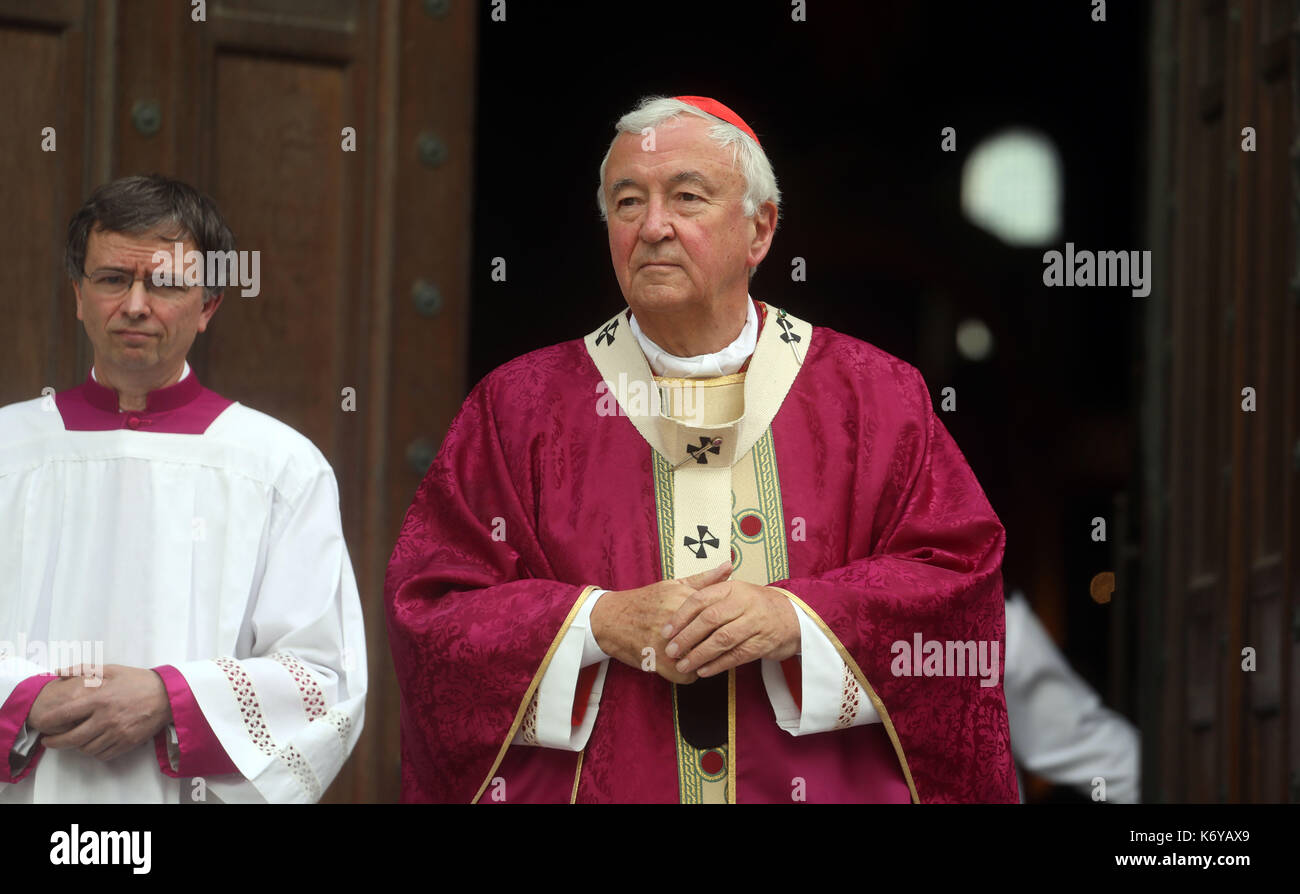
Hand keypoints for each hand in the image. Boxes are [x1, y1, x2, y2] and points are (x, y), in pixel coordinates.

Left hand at [38, 665, 172, 760]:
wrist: (167, 695)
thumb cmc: (138, 681)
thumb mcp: (111, 669)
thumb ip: (83, 669)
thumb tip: (58, 671)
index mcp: (100, 699)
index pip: (65, 715)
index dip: (49, 722)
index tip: (43, 725)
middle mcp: (106, 719)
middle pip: (71, 739)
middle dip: (55, 743)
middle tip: (49, 741)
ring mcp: (117, 733)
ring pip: (86, 748)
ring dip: (77, 746)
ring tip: (75, 740)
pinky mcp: (127, 742)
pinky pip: (103, 754)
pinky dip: (94, 751)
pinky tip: (94, 743)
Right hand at [590, 561, 733, 684]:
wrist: (611, 619)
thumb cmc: (645, 601)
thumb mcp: (673, 585)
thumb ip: (704, 579)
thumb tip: (729, 566)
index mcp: (683, 599)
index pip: (718, 616)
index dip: (725, 625)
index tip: (727, 628)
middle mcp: (676, 620)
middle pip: (712, 639)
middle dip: (717, 644)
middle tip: (717, 645)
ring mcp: (668, 643)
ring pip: (702, 660)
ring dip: (703, 661)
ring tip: (699, 655)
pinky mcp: (659, 662)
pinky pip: (687, 676)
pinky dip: (687, 674)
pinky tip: (684, 664)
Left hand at [663, 580, 800, 677]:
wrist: (791, 618)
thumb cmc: (754, 605)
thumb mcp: (734, 592)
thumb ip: (709, 591)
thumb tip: (677, 590)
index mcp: (732, 588)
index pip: (700, 599)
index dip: (680, 616)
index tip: (665, 631)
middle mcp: (744, 603)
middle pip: (710, 620)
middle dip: (687, 637)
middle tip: (671, 651)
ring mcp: (755, 623)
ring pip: (723, 639)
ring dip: (700, 654)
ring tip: (683, 665)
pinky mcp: (763, 643)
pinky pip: (737, 655)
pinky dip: (718, 665)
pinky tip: (703, 671)